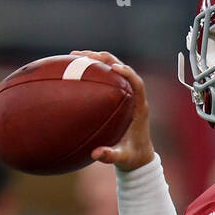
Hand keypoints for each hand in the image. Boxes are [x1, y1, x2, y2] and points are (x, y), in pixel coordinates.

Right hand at [69, 51, 153, 170]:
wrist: (138, 158)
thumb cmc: (132, 158)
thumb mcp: (123, 159)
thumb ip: (111, 156)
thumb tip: (96, 154)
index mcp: (139, 108)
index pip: (137, 84)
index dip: (127, 73)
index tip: (114, 68)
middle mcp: (134, 98)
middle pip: (123, 69)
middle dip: (105, 59)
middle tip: (84, 55)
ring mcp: (126, 96)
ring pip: (113, 70)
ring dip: (97, 61)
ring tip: (74, 56)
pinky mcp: (118, 97)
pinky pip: (106, 79)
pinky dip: (92, 72)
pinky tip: (74, 70)